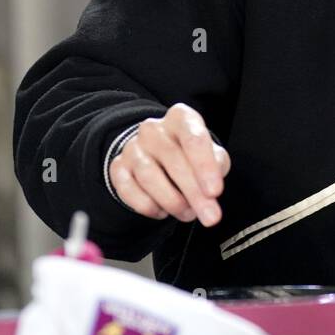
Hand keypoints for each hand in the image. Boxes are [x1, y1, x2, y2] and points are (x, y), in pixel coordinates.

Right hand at [108, 103, 230, 226]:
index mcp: (180, 118)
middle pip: (173, 160)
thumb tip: (210, 191)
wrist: (159, 156)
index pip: (193, 139)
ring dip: (172, 202)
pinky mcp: (118, 167)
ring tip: (187, 212)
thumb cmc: (191, 155)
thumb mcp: (212, 155)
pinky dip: (149, 207)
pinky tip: (162, 210)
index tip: (214, 192)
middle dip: (194, 193)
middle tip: (209, 216)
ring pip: (150, 177)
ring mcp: (132, 147)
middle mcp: (153, 129)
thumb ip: (216, 167)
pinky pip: (130, 191)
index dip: (205, 167)